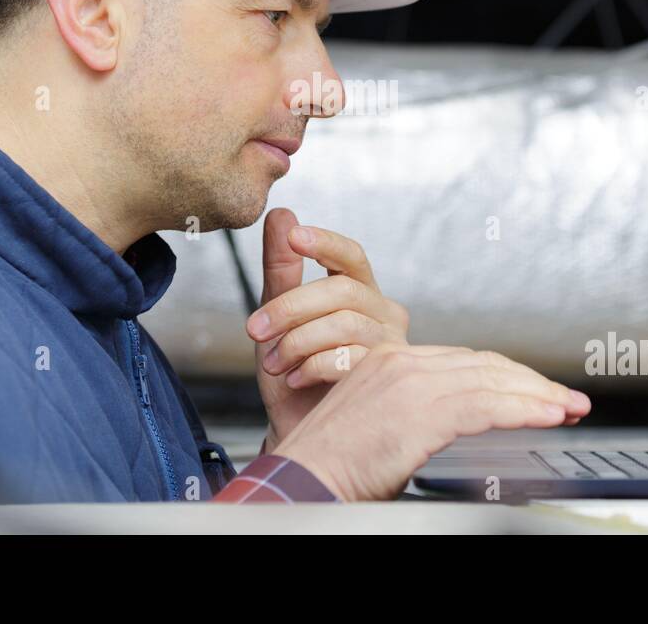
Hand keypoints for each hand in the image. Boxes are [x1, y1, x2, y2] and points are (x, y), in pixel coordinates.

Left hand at [247, 208, 408, 453]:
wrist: (298, 434)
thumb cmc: (291, 376)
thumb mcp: (277, 318)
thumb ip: (281, 269)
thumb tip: (281, 213)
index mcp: (361, 292)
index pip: (352, 255)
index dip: (325, 242)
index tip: (293, 236)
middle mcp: (384, 315)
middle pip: (343, 290)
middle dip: (292, 306)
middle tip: (254, 329)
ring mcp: (392, 348)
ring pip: (346, 324)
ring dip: (298, 342)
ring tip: (273, 364)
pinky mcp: (389, 380)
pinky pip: (351, 360)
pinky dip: (313, 367)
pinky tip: (293, 380)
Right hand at [274, 343, 591, 500]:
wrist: (298, 484)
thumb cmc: (333, 469)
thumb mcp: (381, 425)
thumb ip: (420, 414)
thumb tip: (462, 423)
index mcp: (390, 360)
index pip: (466, 361)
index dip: (509, 376)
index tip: (540, 393)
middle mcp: (402, 361)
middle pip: (485, 365)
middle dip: (532, 382)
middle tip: (567, 399)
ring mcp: (410, 382)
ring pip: (491, 381)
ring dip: (538, 396)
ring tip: (569, 409)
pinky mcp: (419, 410)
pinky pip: (485, 405)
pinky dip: (524, 410)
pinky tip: (548, 416)